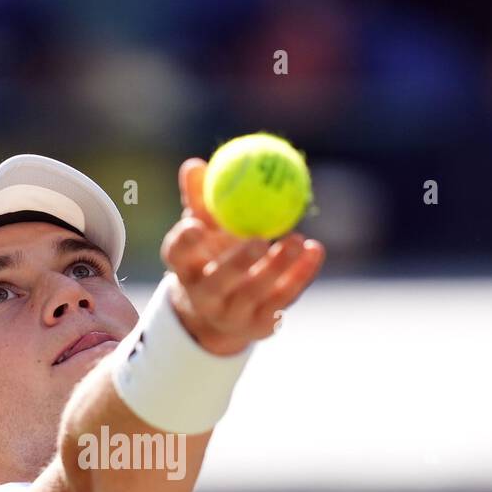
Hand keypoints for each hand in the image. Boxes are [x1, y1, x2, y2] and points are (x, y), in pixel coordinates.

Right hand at [160, 158, 325, 356]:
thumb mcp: (205, 228)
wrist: (225, 310)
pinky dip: (301, 274)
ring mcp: (233, 316)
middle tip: (258, 240)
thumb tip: (194, 165)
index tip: (197, 225)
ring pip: (256, 293)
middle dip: (236, 264)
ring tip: (297, 240)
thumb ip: (201, 199)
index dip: (184, 243)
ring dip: (278, 267)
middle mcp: (205, 297)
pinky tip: (315, 250)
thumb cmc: (214, 255)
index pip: (176, 256)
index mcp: (185, 269)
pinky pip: (284, 298)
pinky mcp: (260, 326)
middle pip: (216, 283)